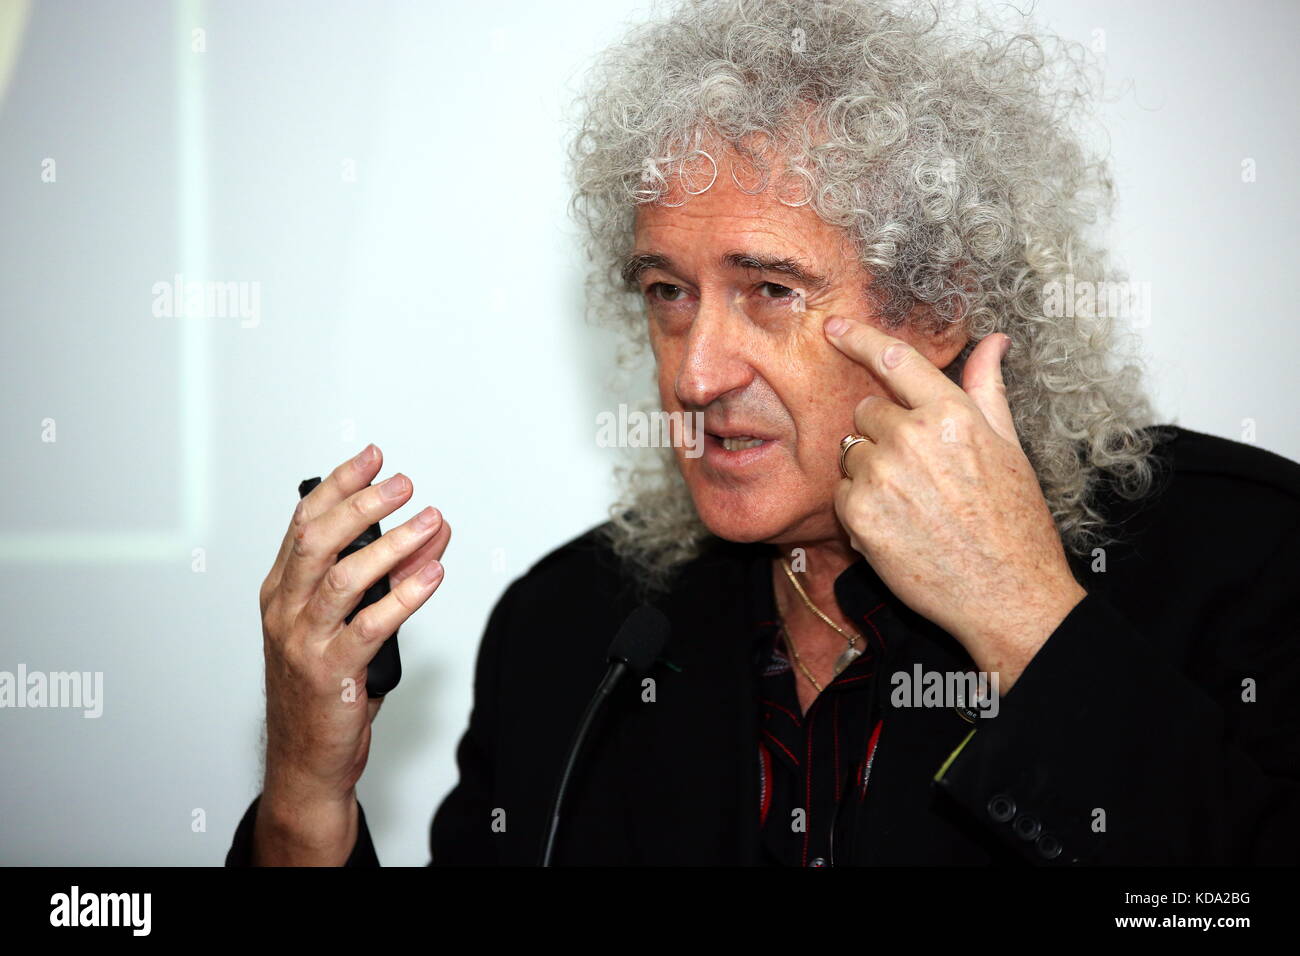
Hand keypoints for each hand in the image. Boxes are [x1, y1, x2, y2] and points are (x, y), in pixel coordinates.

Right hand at [254, 443, 449, 860]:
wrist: (305, 760)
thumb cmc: (324, 689)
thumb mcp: (352, 623)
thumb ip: (390, 577)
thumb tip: (431, 534)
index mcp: (281, 592)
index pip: (304, 523)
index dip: (339, 485)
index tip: (372, 457)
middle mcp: (285, 612)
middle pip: (318, 541)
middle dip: (361, 503)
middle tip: (402, 483)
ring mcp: (303, 642)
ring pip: (342, 579)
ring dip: (391, 545)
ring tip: (428, 521)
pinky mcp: (330, 673)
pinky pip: (369, 626)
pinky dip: (404, 597)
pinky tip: (431, 575)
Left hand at [824, 316, 1084, 689]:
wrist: (1008, 595)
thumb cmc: (1014, 523)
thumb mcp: (1009, 448)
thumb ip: (988, 391)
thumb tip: (992, 342)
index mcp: (952, 415)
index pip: (893, 359)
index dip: (858, 337)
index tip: (833, 326)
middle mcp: (911, 439)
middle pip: (866, 413)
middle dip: (883, 435)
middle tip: (920, 474)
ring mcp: (881, 477)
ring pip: (852, 455)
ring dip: (871, 473)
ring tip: (914, 506)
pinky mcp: (858, 515)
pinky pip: (842, 494)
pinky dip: (861, 509)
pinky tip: (899, 528)